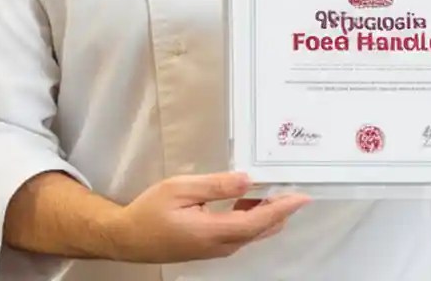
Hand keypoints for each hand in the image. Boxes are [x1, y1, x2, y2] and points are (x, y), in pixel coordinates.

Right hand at [104, 172, 308, 263]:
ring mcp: (216, 250)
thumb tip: (247, 180)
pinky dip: (251, 220)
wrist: (128, 239)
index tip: (302, 197)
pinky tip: (247, 203)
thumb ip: (215, 185)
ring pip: (251, 234)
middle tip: (292, 189)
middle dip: (279, 212)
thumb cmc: (150, 211)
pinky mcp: (210, 249)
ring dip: (265, 215)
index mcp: (214, 231)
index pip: (258, 221)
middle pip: (260, 230)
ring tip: (272, 192)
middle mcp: (221, 246)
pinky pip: (240, 236)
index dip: (282, 208)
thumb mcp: (179, 189)